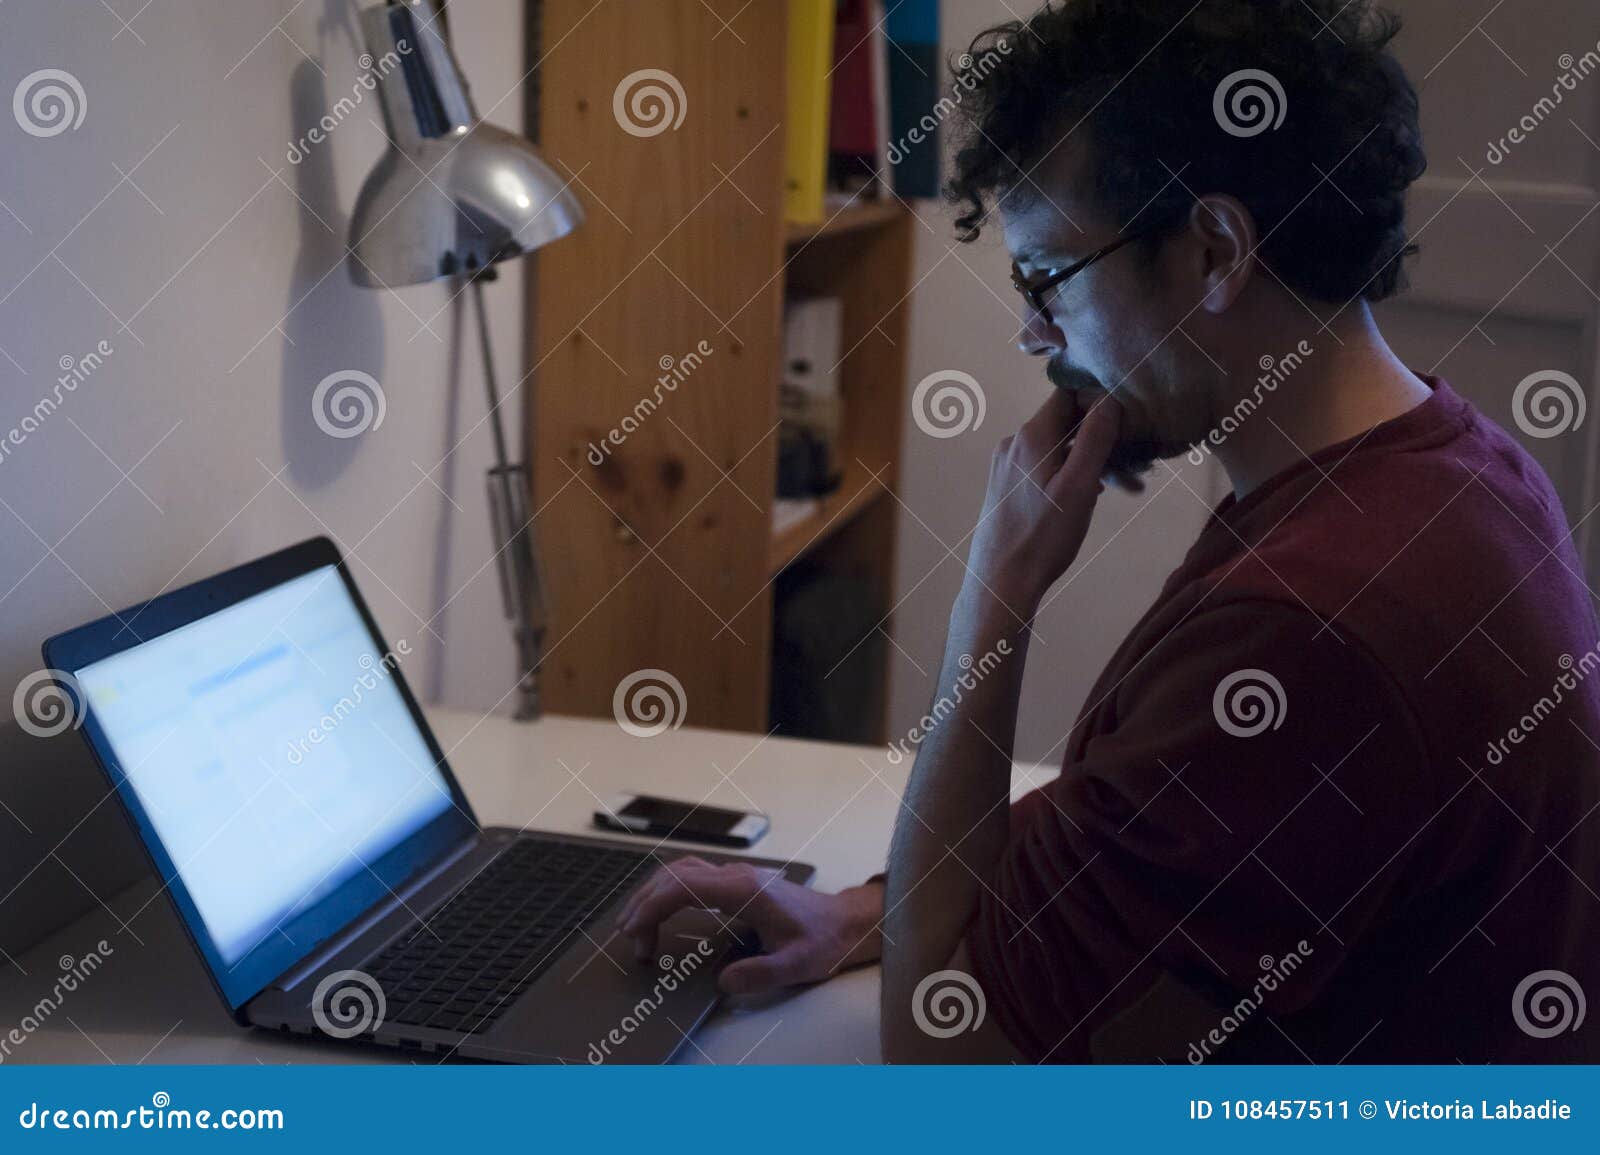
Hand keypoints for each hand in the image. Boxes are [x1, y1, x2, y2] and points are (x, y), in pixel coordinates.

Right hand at [614, 857, 884, 994]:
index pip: (685, 886)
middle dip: (646, 903)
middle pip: (676, 874)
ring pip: (682, 869)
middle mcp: (737, 875)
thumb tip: (723, 982)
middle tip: (630, 939)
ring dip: (654, 893)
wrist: (845, 922)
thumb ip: (760, 974)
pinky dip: (669, 890)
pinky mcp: (738, 882)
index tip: (634, 931)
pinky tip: (661, 911)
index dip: (653, 906)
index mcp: (745, 890)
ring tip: (637, 927)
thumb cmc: (823, 941)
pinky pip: (693, 875)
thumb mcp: (796, 965)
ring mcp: (737, 875)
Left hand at [965, 390, 1122, 614]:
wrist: (1000, 583)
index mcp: (1032, 436)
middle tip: (1137, 463)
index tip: (1128, 418)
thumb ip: (1095, 439)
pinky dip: (1071, 474)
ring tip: (1126, 486)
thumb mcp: (1079, 486)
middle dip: (1103, 436)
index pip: (1069, 392)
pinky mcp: (1006, 486)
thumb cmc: (1043, 537)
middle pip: (1066, 422)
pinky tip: (1093, 495)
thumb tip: (1110, 397)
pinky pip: (1045, 466)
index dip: (1100, 398)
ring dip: (1091, 460)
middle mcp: (1014, 443)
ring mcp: (1007, 464)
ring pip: (1058, 448)